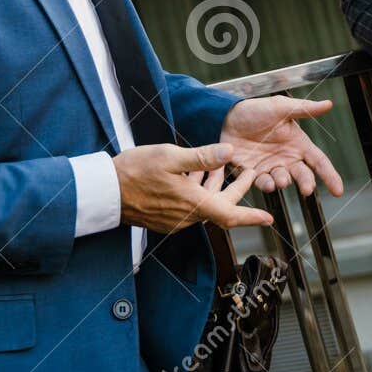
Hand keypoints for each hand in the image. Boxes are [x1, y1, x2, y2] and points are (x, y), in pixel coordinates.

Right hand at [114, 142, 272, 232]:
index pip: (230, 215)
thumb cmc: (135, 172)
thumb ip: (202, 156)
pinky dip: (197, 189)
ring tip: (222, 164)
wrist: (104, 190)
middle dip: (235, 189)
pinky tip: (194, 171)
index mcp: (193, 204)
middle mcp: (186, 216)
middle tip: (247, 171)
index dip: (251, 217)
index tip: (267, 219)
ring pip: (204, 203)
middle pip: (219, 206)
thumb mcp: (170, 157)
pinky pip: (189, 204)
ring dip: (214, 185)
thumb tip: (230, 151)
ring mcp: (174, 219)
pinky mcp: (164, 217)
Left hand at [220, 96, 344, 195]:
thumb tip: (328, 104)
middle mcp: (286, 158)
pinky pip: (261, 183)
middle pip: (303, 175)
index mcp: (297, 143)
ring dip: (283, 182)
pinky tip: (264, 180)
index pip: (319, 161)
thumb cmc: (255, 110)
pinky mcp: (251, 173)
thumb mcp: (280, 107)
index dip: (330, 175)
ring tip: (280, 179)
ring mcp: (269, 167)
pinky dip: (265, 184)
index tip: (338, 190)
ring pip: (282, 181)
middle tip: (307, 190)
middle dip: (306, 183)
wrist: (225, 117)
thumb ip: (304, 109)